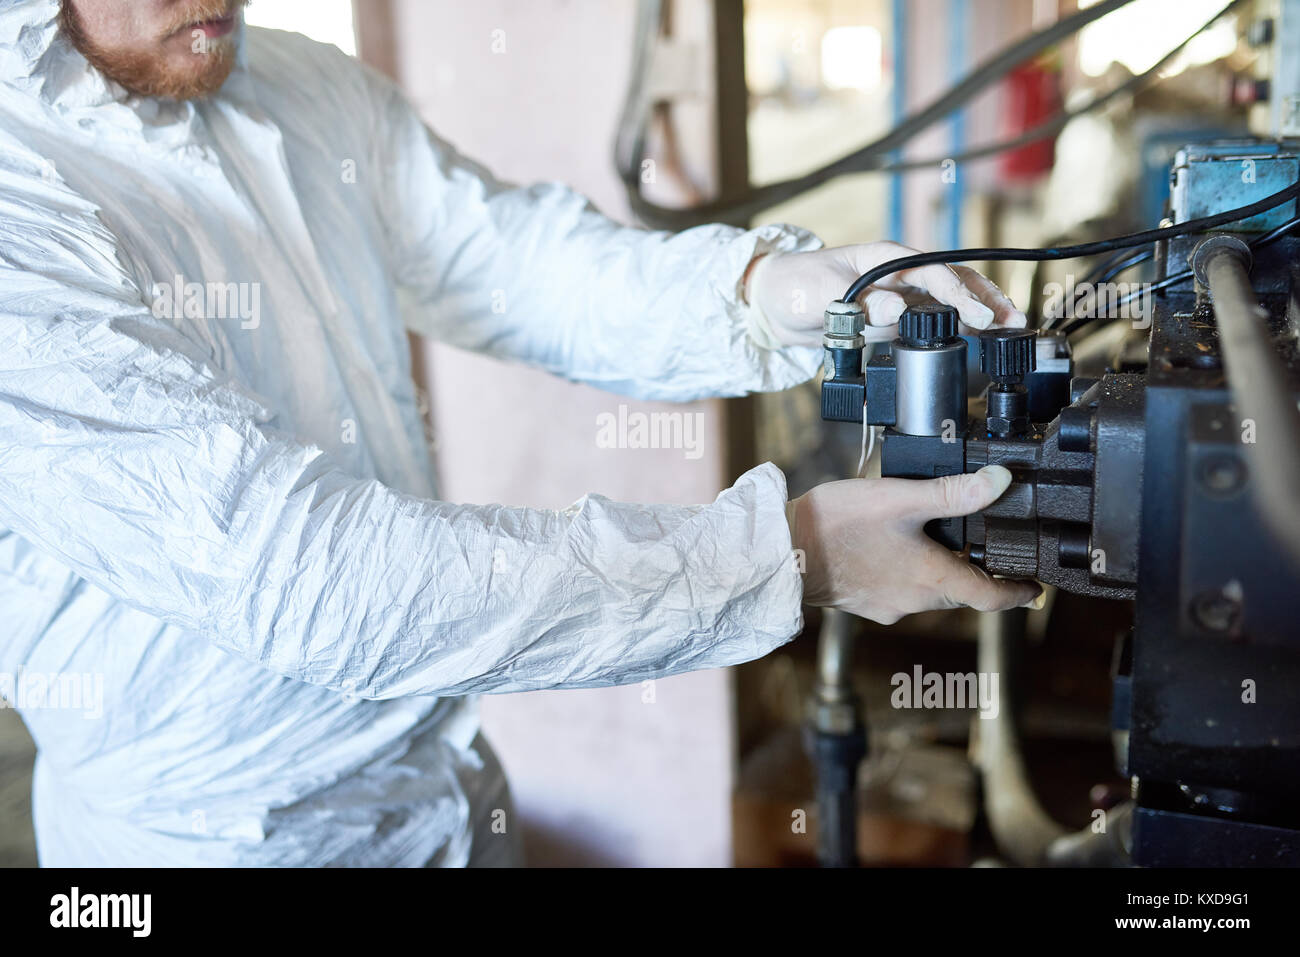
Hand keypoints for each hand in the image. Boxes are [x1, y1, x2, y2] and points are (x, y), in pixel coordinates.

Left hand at [745, 242, 1026, 347]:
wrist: (773, 304)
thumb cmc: (794, 285)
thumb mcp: (821, 293)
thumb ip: (859, 303)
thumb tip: (897, 308)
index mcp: (886, 259)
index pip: (933, 272)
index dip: (958, 294)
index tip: (977, 317)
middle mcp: (899, 275)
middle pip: (952, 282)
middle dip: (984, 299)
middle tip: (1012, 320)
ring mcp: (899, 296)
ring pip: (948, 303)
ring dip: (978, 314)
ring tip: (1008, 329)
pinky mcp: (893, 319)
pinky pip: (931, 323)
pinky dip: (956, 330)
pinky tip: (977, 340)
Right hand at [788, 465, 1041, 623]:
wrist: (781, 552)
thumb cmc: (836, 526)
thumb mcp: (901, 499)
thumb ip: (953, 493)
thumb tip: (1001, 483)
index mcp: (932, 579)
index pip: (991, 597)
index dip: (1018, 592)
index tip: (1034, 588)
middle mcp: (914, 601)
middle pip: (960, 592)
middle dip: (976, 574)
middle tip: (987, 549)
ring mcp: (887, 606)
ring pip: (928, 591)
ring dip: (938, 570)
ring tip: (934, 538)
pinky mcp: (864, 604)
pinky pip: (899, 590)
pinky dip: (906, 573)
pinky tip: (890, 548)